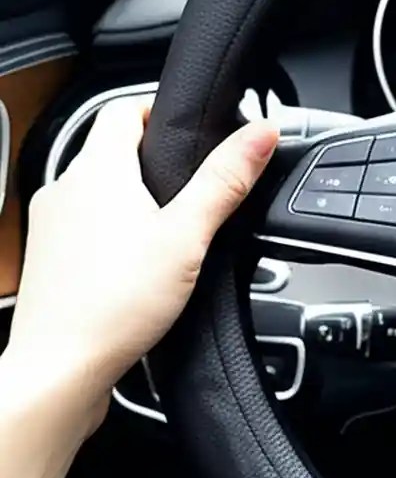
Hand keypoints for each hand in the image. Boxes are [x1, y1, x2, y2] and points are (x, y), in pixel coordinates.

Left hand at [5, 97, 277, 432]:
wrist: (61, 369)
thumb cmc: (115, 306)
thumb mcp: (188, 236)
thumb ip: (226, 181)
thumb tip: (261, 133)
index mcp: (96, 171)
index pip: (125, 108)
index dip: (164, 112)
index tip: (197, 132)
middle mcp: (64, 189)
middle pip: (114, 150)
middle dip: (158, 162)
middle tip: (199, 187)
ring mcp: (52, 225)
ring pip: (101, 191)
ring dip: (136, 199)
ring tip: (176, 231)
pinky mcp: (51, 258)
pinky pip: (88, 227)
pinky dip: (117, 233)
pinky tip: (143, 266)